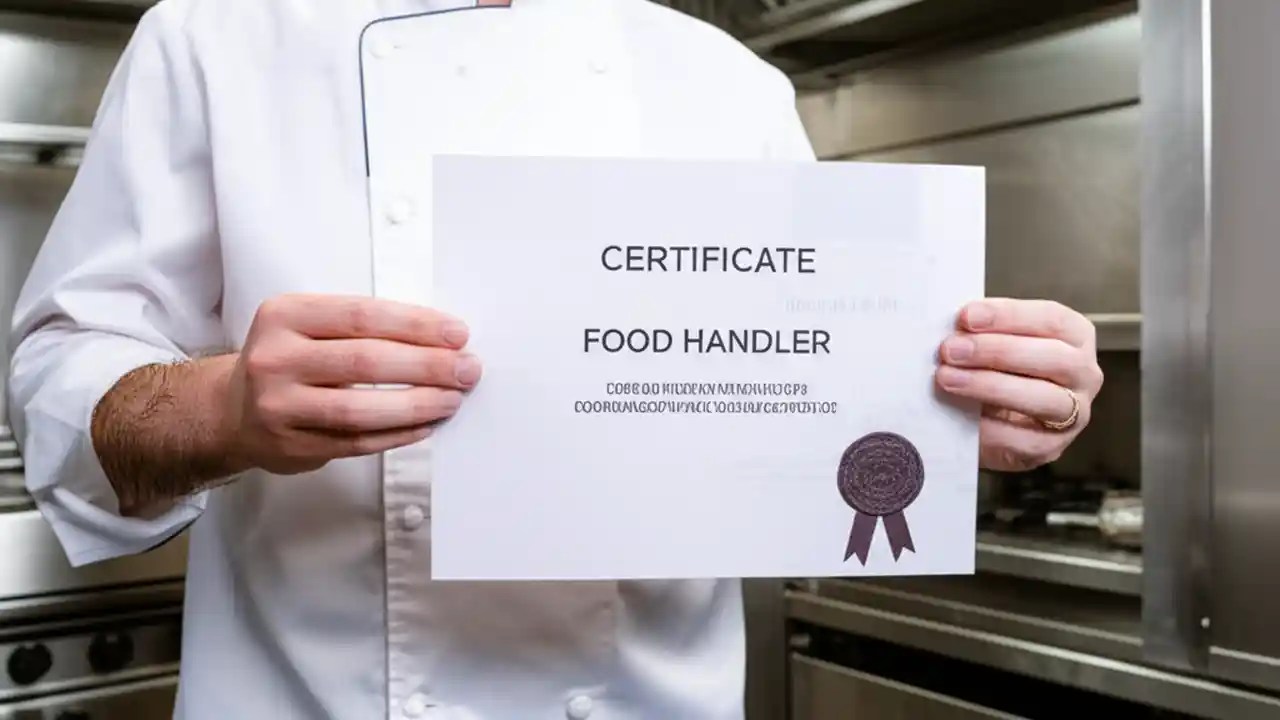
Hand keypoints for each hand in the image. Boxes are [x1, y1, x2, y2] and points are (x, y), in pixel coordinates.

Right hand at [222, 294, 481, 474]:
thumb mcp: (308, 325)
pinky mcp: (291, 447)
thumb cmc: (289, 360)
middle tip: (467, 369)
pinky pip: (356, 442)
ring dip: (418, 404)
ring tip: (452, 398)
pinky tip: (426, 424)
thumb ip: (362, 327)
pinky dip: (398, 434)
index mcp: (284, 315)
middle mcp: (275, 359)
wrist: (232, 410)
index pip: (361, 315)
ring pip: (361, 409)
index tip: (457, 333)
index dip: (416, 325)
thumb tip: (441, 338)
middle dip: (428, 366)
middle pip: (366, 361)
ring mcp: (279, 407)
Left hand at [934, 298, 1102, 471]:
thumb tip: (954, 327)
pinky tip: (960, 414)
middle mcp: (1085, 373)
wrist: (990, 421)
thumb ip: (981, 331)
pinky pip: (1024, 439)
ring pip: (1043, 397)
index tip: (966, 317)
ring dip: (990, 386)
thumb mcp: (994, 342)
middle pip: (1051, 357)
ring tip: (947, 378)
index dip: (1008, 316)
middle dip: (995, 350)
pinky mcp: (1052, 447)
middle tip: (950, 349)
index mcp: (1075, 335)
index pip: (1050, 319)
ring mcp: (1075, 413)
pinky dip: (988, 426)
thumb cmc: (997, 368)